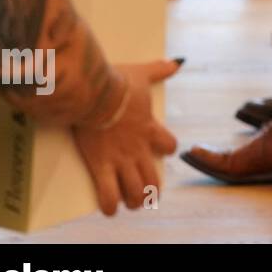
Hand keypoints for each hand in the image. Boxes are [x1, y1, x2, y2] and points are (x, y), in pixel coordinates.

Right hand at [72, 60, 179, 214]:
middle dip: (151, 188)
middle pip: (153, 177)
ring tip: (132, 202)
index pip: (168, 144)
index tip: (165, 149)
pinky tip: (110, 209)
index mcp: (149, 128)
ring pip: (135, 190)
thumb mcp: (142, 74)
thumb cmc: (117, 82)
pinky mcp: (100, 165)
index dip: (168, 148)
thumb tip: (177, 61)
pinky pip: (108, 193)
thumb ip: (159, 70)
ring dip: (135, 199)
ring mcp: (120, 158)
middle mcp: (138, 147)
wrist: (94, 94)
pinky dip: (110, 205)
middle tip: (148, 193)